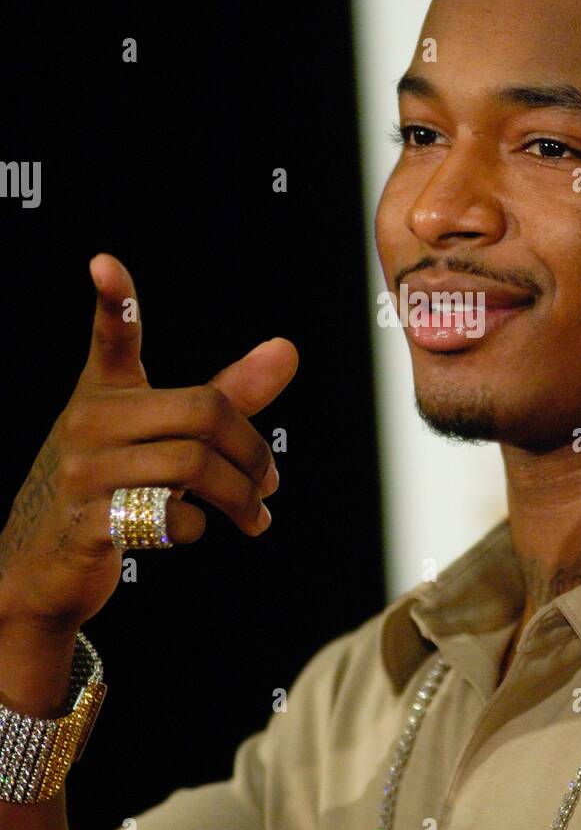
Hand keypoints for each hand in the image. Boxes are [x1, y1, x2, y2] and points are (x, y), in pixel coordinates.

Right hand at [0, 253, 297, 632]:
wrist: (42, 567)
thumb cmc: (116, 488)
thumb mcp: (165, 436)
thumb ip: (229, 396)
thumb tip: (288, 348)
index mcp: (105, 392)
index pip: (112, 337)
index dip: (113, 300)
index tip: (103, 262)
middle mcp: (89, 422)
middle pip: (203, 413)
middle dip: (252, 452)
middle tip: (271, 482)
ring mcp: (83, 472)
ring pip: (192, 465)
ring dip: (240, 497)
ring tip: (256, 515)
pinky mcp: (87, 522)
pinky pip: (167, 516)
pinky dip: (196, 527)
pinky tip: (195, 530)